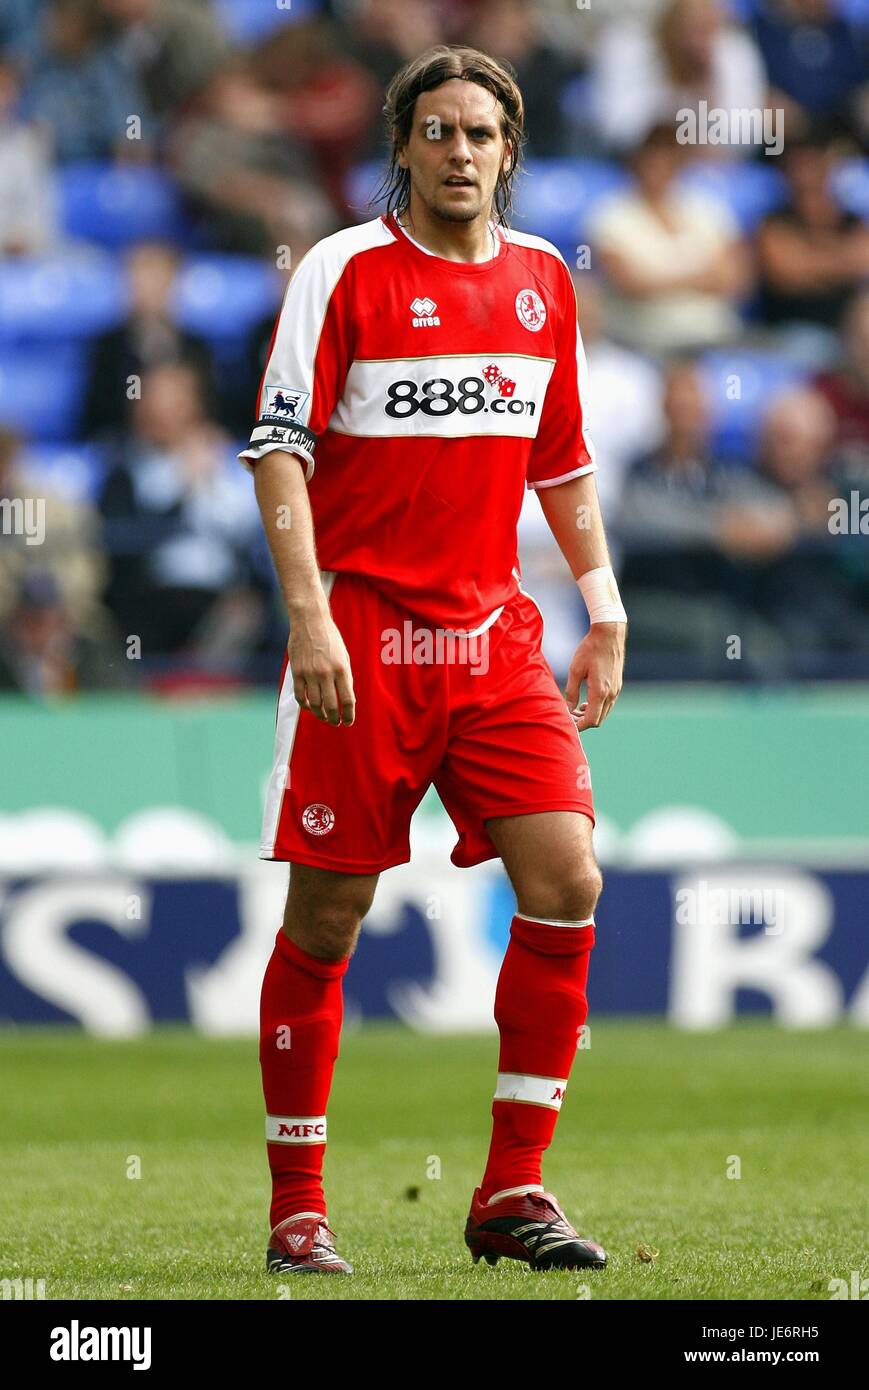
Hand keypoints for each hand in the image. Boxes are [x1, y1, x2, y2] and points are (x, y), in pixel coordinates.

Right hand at [288, 604, 354, 725]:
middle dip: (334, 719)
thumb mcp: (344, 656)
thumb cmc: (330, 638)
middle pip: (331, 706)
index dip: (349, 715)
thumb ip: (344, 677)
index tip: (348, 722)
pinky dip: (305, 705)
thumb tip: (345, 699)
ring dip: (320, 715)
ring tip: (324, 718)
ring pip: (315, 704)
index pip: (348, 700)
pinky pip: (300, 695)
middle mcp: (326, 673)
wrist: (310, 620)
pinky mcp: (297, 672)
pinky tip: (310, 707)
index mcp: (342, 669)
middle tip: (335, 722)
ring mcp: (310, 673)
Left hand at [564, 622, 624, 730]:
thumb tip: (567, 709)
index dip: (579, 726)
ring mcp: (616, 690)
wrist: (609, 634)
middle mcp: (611, 693)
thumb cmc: (590, 649)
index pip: (591, 720)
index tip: (567, 723)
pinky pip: (608, 704)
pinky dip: (597, 707)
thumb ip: (571, 692)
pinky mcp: (618, 685)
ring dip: (591, 715)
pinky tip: (586, 700)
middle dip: (583, 721)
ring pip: (604, 712)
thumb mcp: (575, 669)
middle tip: (569, 716)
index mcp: (600, 692)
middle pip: (598, 720)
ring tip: (576, 709)